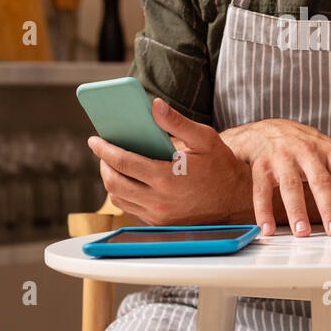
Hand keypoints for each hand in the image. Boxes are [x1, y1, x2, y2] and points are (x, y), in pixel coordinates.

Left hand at [87, 98, 249, 225]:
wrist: (236, 201)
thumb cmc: (221, 167)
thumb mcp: (205, 139)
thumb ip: (177, 122)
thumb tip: (154, 106)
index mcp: (166, 177)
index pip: (122, 162)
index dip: (104, 149)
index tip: (94, 140)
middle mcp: (158, 201)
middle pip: (113, 183)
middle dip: (103, 164)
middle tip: (102, 151)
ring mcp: (158, 216)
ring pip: (119, 199)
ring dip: (111, 180)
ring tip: (115, 164)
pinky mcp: (160, 224)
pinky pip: (131, 209)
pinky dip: (124, 194)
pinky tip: (130, 180)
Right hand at [220, 118, 330, 236]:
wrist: (268, 130)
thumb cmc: (308, 148)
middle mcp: (308, 152)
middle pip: (321, 182)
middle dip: (329, 207)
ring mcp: (283, 157)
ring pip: (291, 185)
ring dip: (296, 210)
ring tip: (303, 233)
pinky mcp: (261, 165)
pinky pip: (262, 190)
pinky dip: (263, 210)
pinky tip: (268, 229)